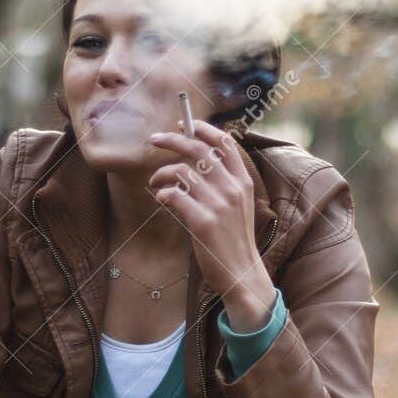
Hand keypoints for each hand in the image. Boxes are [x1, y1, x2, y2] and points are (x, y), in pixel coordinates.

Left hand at [147, 120, 276, 325]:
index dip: (202, 129)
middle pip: (198, 150)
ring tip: (156, 182)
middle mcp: (232, 189)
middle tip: (155, 139)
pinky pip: (174, 195)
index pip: (224, 142)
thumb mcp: (239, 205)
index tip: (184, 125)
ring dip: (161, 173)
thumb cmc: (234, 238)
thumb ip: (224, 182)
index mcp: (243, 181)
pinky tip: (161, 199)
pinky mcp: (203, 222)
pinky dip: (163, 194)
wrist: (241, 273)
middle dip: (172, 139)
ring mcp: (219, 205)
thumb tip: (197, 159)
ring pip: (181, 172)